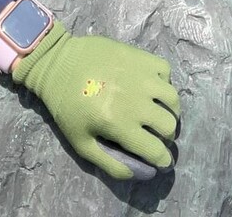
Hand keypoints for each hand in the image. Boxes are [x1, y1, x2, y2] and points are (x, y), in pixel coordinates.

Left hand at [13, 22, 179, 180]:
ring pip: (173, 99)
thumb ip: (111, 164)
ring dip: (169, 110)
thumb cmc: (67, 105)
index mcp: (119, 124)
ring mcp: (140, 76)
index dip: (163, 160)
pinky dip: (163, 81)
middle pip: (170, 126)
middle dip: (166, 136)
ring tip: (157, 111)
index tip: (162, 160)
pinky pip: (165, 71)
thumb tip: (142, 174)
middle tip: (155, 134)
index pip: (157, 151)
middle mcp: (135, 100)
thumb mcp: (81, 143)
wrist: (58, 62)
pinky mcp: (140, 56)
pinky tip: (150, 86)